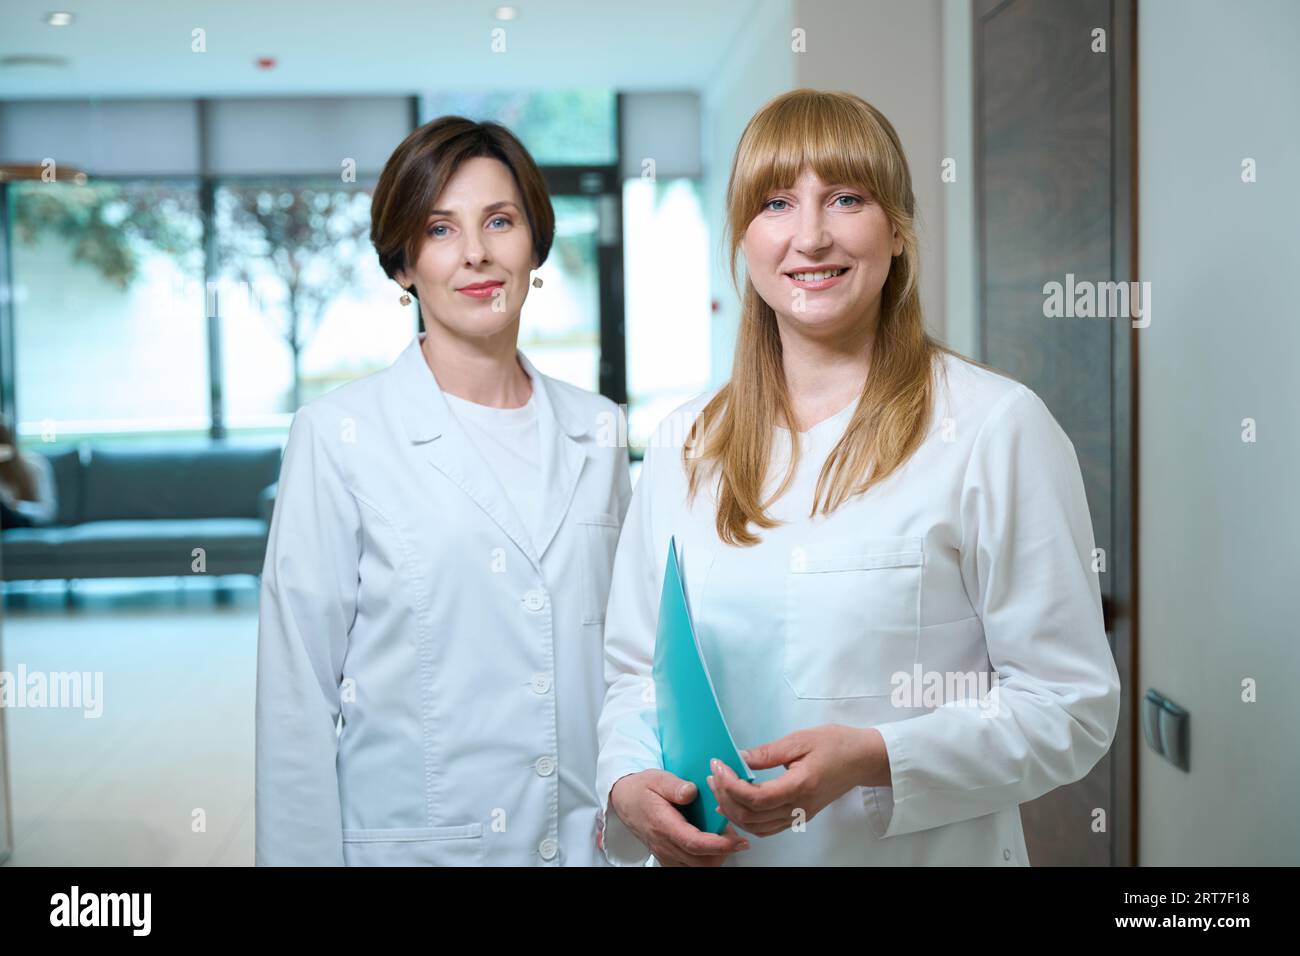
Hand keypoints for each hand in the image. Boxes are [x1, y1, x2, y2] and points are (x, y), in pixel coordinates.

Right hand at [610, 769, 750, 865]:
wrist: (624, 799)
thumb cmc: (641, 789)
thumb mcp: (656, 778)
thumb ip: (673, 785)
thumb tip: (691, 791)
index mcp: (662, 824)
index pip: (694, 842)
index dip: (718, 844)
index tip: (735, 840)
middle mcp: (663, 844)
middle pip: (699, 861)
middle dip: (723, 853)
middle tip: (736, 838)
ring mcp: (665, 853)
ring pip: (696, 867)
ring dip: (714, 857)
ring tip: (726, 840)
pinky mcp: (667, 856)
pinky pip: (689, 866)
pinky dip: (704, 860)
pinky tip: (712, 846)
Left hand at [707, 725, 887, 836]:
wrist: (862, 759)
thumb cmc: (837, 745)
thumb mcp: (799, 740)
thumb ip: (767, 752)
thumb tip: (738, 758)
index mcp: (801, 786)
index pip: (757, 798)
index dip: (731, 785)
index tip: (719, 766)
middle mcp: (800, 807)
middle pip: (753, 816)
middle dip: (726, 796)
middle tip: (714, 774)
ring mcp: (800, 815)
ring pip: (757, 827)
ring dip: (734, 811)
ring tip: (720, 788)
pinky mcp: (799, 815)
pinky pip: (767, 827)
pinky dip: (747, 820)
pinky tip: (736, 804)